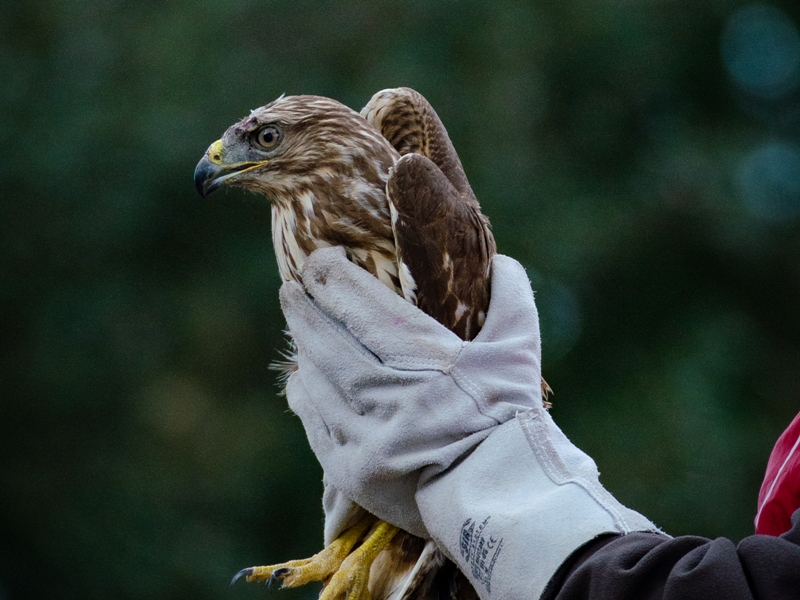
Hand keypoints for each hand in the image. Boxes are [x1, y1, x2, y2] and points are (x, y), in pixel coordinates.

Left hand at [280, 247, 543, 538]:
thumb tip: (497, 261)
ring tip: (299, 328)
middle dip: (304, 309)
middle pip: (328, 341)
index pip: (363, 307)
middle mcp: (391, 395)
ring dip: (304, 349)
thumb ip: (511, 299)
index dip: (333, 278)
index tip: (320, 262)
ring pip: (317, 380)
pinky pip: (316, 424)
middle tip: (291, 289)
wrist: (503, 500)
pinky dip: (307, 396)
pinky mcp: (351, 471)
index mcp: (428, 361)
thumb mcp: (520, 352)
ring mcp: (365, 437)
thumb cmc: (512, 419)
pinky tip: (303, 380)